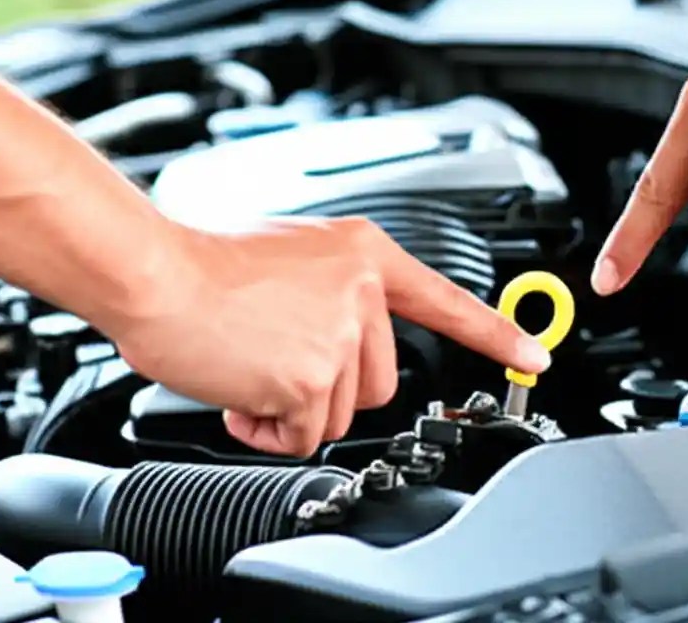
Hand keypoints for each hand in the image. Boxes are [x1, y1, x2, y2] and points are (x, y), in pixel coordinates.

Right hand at [108, 217, 550, 457]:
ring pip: (338, 413)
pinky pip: (301, 434)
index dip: (494, 334)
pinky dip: (267, 429)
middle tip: (277, 366)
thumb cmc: (203, 265)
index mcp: (362, 253)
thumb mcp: (292, 255)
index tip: (533, 355)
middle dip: (329, 391)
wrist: (154, 274)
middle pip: (380, 382)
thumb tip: (345, 340)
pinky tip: (239, 393)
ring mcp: (340, 335)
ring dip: (291, 410)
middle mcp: (361, 292)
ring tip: (249, 371)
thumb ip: (335, 292)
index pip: (444, 301)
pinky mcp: (312, 377)